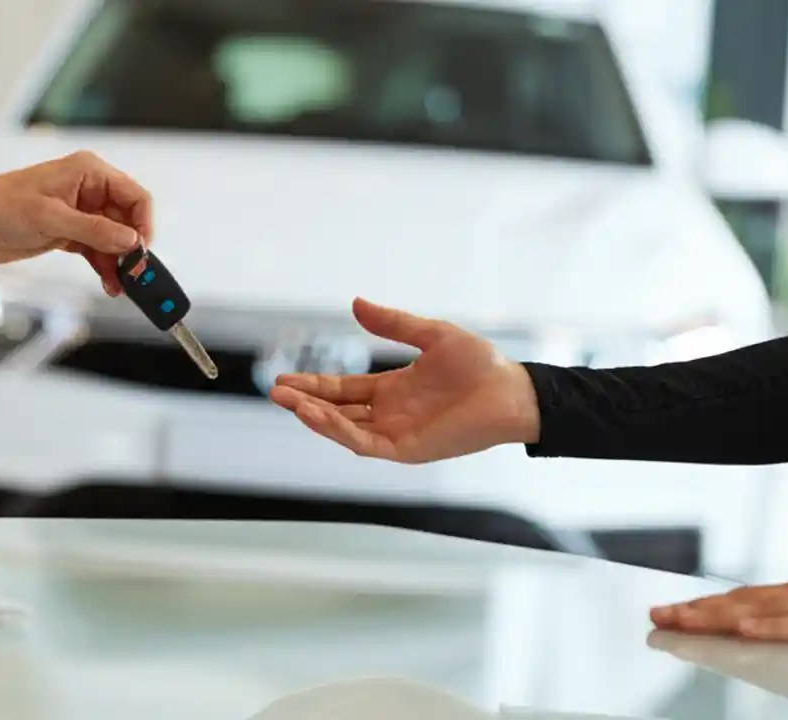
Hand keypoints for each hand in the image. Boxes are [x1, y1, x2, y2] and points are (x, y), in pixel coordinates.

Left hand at [0, 150, 151, 295]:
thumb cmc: (0, 206)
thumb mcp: (51, 219)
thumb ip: (95, 230)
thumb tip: (130, 241)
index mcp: (87, 172)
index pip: (134, 195)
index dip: (143, 224)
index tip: (142, 251)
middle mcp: (88, 189)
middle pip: (127, 220)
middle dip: (131, 248)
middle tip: (134, 275)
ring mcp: (79, 212)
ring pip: (113, 239)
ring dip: (118, 262)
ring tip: (120, 285)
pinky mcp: (68, 233)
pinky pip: (97, 250)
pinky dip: (104, 266)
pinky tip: (109, 282)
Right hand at [268, 298, 540, 462]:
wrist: (511, 390)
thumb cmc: (480, 364)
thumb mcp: (431, 335)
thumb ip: (393, 324)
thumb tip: (356, 304)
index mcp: (393, 389)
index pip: (343, 391)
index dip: (314, 386)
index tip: (286, 380)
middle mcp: (389, 414)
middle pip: (337, 410)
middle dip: (305, 402)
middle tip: (275, 391)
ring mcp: (396, 434)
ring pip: (344, 429)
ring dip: (316, 418)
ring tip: (289, 403)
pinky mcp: (406, 449)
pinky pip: (364, 444)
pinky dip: (339, 431)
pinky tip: (318, 416)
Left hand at [650, 547, 787, 644]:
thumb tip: (779, 642)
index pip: (741, 602)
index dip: (703, 608)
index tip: (668, 613)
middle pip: (740, 603)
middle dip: (696, 611)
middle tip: (656, 617)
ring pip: (763, 610)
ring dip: (720, 616)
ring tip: (683, 622)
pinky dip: (775, 627)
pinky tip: (746, 630)